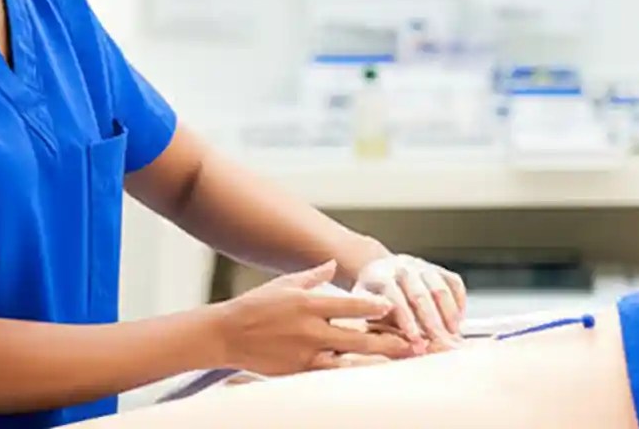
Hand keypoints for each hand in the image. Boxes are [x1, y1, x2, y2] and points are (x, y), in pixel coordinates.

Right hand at [216, 261, 393, 375]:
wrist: (227, 333)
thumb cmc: (255, 306)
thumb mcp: (284, 283)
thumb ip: (312, 275)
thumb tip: (332, 264)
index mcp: (308, 303)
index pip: (350, 306)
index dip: (375, 308)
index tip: (394, 308)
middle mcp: (311, 329)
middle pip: (358, 338)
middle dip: (387, 341)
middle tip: (411, 343)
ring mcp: (306, 353)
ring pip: (349, 360)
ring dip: (375, 361)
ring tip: (397, 362)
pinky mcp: (298, 369)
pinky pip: (329, 372)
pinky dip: (349, 372)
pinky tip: (365, 374)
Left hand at [354, 253, 466, 351]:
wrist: (379, 269)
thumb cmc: (372, 296)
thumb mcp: (363, 307)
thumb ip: (374, 322)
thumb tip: (391, 339)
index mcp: (380, 277)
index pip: (395, 298)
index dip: (406, 320)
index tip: (415, 339)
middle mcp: (402, 268)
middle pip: (420, 294)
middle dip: (431, 321)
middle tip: (439, 342)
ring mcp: (422, 267)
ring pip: (440, 288)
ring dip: (448, 314)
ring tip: (452, 334)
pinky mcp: (438, 269)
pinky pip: (454, 283)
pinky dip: (459, 302)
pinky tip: (459, 320)